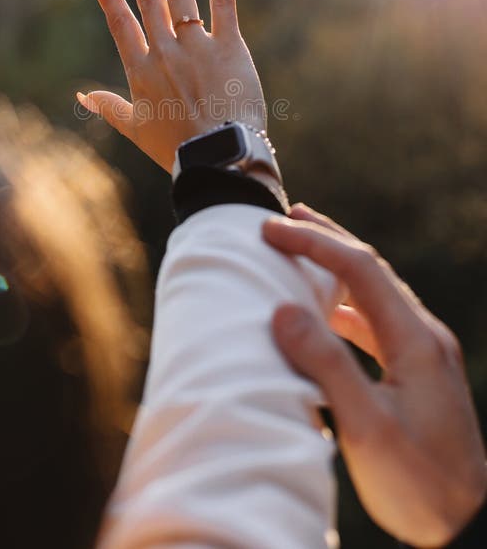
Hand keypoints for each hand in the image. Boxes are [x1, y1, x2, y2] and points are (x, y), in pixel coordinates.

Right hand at [78, 0, 265, 172]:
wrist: (218, 156)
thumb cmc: (176, 148)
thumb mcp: (136, 130)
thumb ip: (109, 108)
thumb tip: (81, 96)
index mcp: (141, 69)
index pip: (120, 21)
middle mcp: (165, 50)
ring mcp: (197, 46)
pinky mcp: (230, 47)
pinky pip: (224, 4)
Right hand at [263, 204, 486, 547]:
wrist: (466, 522)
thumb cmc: (418, 483)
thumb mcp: (366, 427)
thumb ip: (326, 365)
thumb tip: (284, 310)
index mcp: (415, 339)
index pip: (360, 268)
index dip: (313, 243)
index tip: (271, 230)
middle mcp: (424, 335)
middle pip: (372, 269)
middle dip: (326, 239)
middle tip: (286, 219)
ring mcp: (424, 352)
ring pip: (375, 291)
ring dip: (336, 268)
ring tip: (301, 250)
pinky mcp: (418, 371)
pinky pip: (378, 319)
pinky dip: (346, 303)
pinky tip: (326, 311)